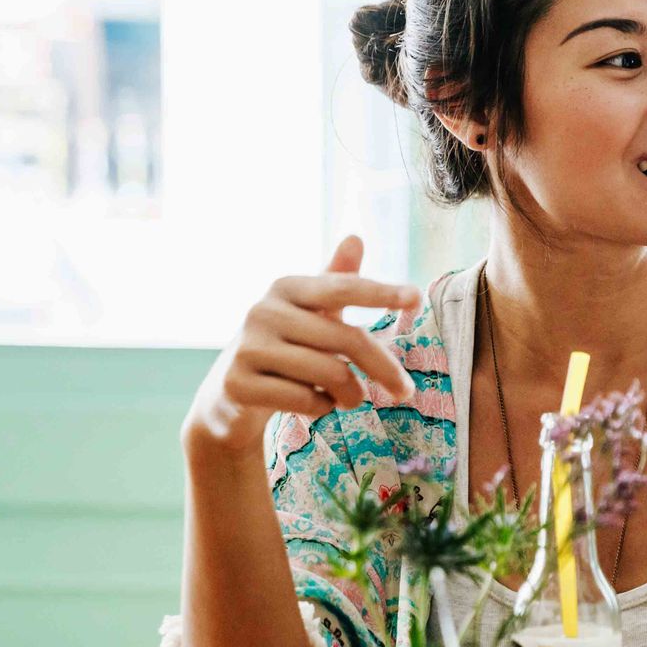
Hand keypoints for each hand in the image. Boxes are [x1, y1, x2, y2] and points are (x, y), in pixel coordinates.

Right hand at [182, 235, 420, 457]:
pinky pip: (306, 400)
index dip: (380, 292)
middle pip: (346, 339)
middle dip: (383, 368)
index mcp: (286, 287)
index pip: (342, 287)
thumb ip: (335, 280)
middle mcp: (263, 311)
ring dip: (351, 394)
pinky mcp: (239, 384)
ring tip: (352, 399)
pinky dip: (322, 408)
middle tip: (406, 391)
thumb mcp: (310, 312)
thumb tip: (355, 237)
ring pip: (330, 373)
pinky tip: (317, 405)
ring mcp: (248, 347)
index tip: (416, 298)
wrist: (229, 392)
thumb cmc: (284, 346)